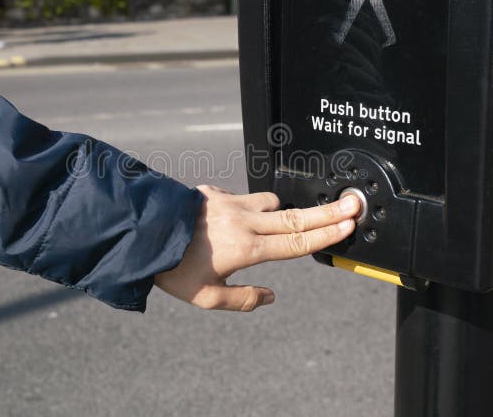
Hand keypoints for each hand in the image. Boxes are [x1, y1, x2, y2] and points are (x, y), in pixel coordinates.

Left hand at [154, 185, 359, 311]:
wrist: (138, 232)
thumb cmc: (171, 269)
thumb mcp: (205, 297)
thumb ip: (242, 300)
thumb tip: (271, 296)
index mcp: (246, 249)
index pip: (296, 242)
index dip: (325, 235)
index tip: (348, 226)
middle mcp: (243, 221)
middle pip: (296, 217)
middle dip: (328, 213)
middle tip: (354, 204)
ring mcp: (229, 203)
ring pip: (270, 202)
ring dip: (281, 211)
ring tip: (282, 223)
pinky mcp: (214, 193)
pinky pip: (242, 197)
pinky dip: (250, 206)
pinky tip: (235, 219)